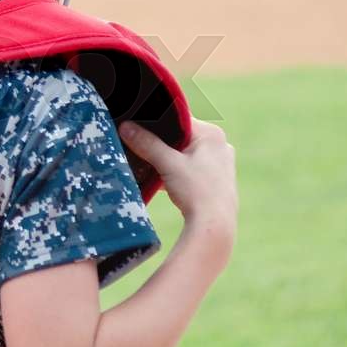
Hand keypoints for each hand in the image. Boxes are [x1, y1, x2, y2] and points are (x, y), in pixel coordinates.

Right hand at [120, 117, 237, 254]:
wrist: (214, 226)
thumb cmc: (196, 191)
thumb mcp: (167, 164)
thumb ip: (146, 143)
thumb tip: (125, 126)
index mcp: (212, 134)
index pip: (179, 119)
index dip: (157, 124)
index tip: (137, 128)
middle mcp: (220, 145)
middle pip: (181, 137)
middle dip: (162, 145)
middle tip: (141, 149)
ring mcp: (221, 164)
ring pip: (186, 155)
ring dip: (168, 161)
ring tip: (152, 169)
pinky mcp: (218, 181)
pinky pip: (192, 169)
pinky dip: (177, 173)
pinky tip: (163, 184)